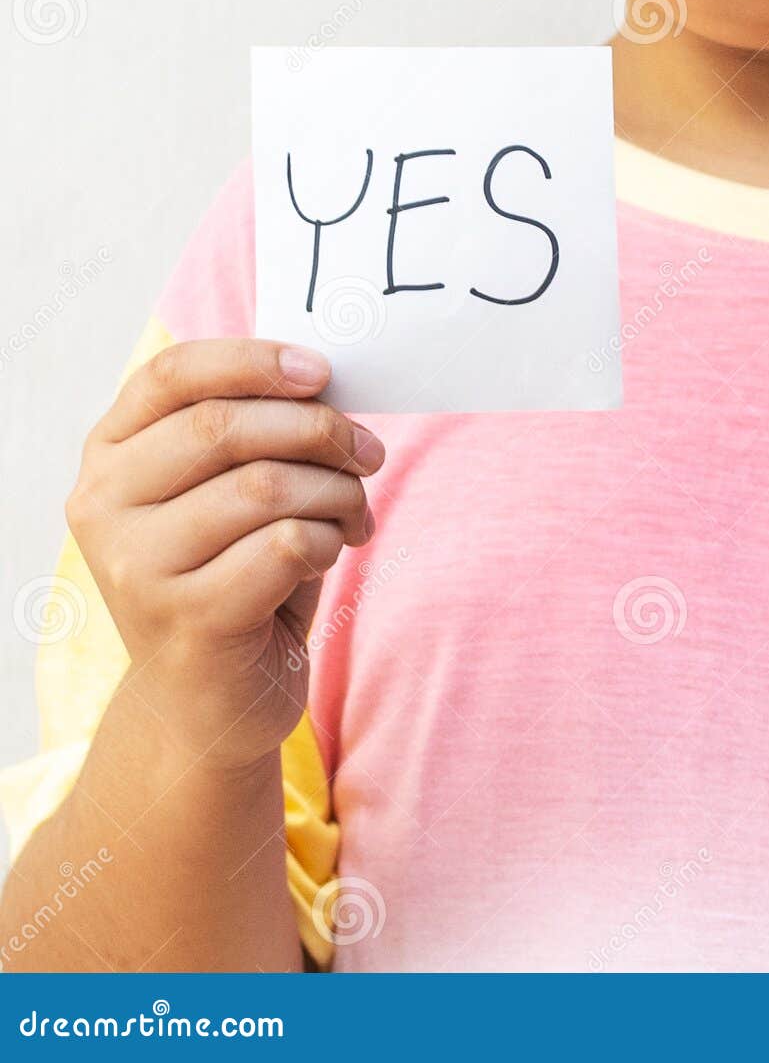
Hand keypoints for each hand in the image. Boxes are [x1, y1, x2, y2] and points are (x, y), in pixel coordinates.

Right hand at [66, 339, 383, 769]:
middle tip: (368, 454)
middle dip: (319, 431)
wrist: (213, 701)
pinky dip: (329, 541)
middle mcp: (104, 505)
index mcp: (111, 456)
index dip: (253, 361)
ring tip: (351, 515)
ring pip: (265, 485)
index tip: (322, 371)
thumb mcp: (232, 494)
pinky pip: (287, 545)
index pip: (171, 376)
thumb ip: (257, 434)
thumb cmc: (237, 577)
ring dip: (335, 492)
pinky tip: (327, 556)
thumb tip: (322, 378)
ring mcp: (137, 566)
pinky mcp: (186, 617)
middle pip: (226, 427)